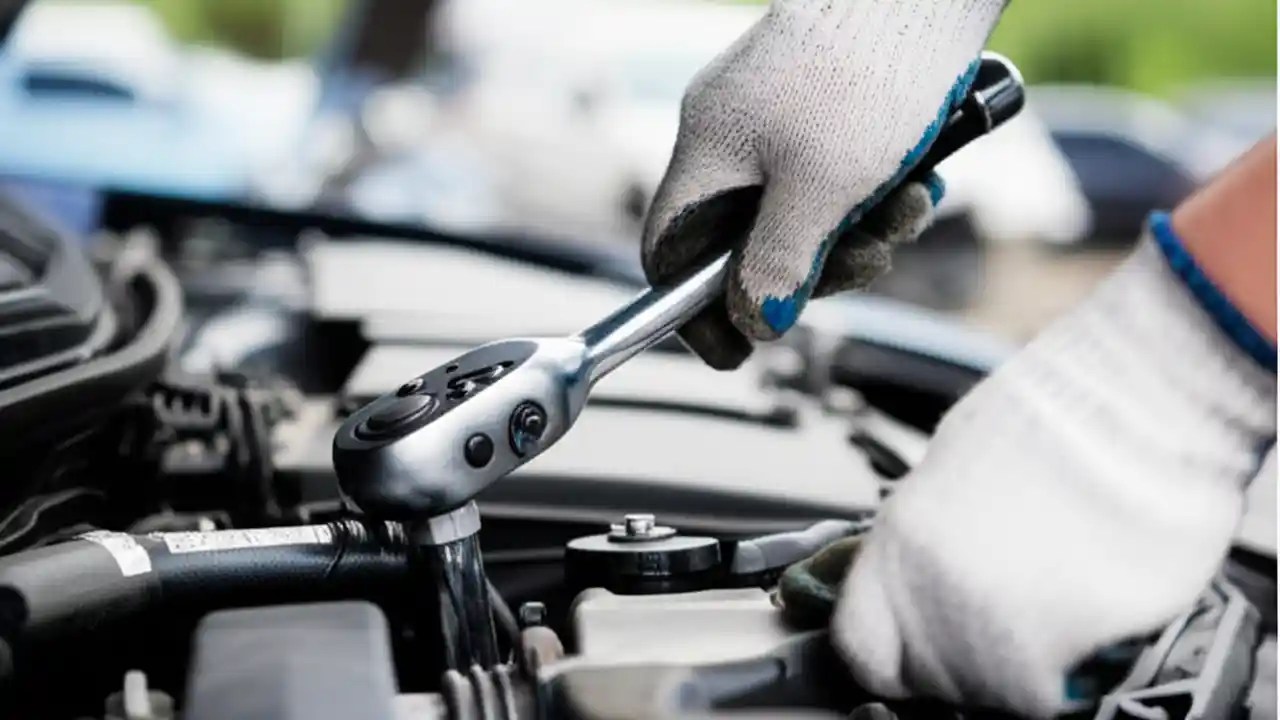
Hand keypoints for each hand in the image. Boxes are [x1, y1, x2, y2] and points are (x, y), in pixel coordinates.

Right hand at [641, 0, 1005, 368]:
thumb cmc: (869, 74)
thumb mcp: (823, 190)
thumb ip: (777, 264)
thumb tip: (753, 322)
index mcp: (708, 152)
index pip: (670, 255)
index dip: (699, 312)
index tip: (741, 350)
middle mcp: (732, 134)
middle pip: (749, 242)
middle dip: (818, 265)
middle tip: (869, 257)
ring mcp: (778, 119)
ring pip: (803, 214)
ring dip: (862, 230)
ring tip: (910, 204)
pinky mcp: (825, 106)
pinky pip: (836, 178)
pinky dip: (876, 193)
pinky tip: (918, 180)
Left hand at [830, 230, 1276, 716]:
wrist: (1137, 403)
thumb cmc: (1052, 417)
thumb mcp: (948, 468)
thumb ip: (919, 543)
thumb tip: (905, 581)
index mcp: (899, 546)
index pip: (862, 648)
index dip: (892, 651)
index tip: (911, 647)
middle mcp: (937, 598)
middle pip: (930, 677)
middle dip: (961, 655)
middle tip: (1000, 615)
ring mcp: (1002, 631)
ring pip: (995, 691)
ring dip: (1018, 661)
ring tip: (1050, 597)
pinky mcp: (1074, 651)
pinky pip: (1061, 689)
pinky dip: (1074, 663)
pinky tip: (1085, 607)